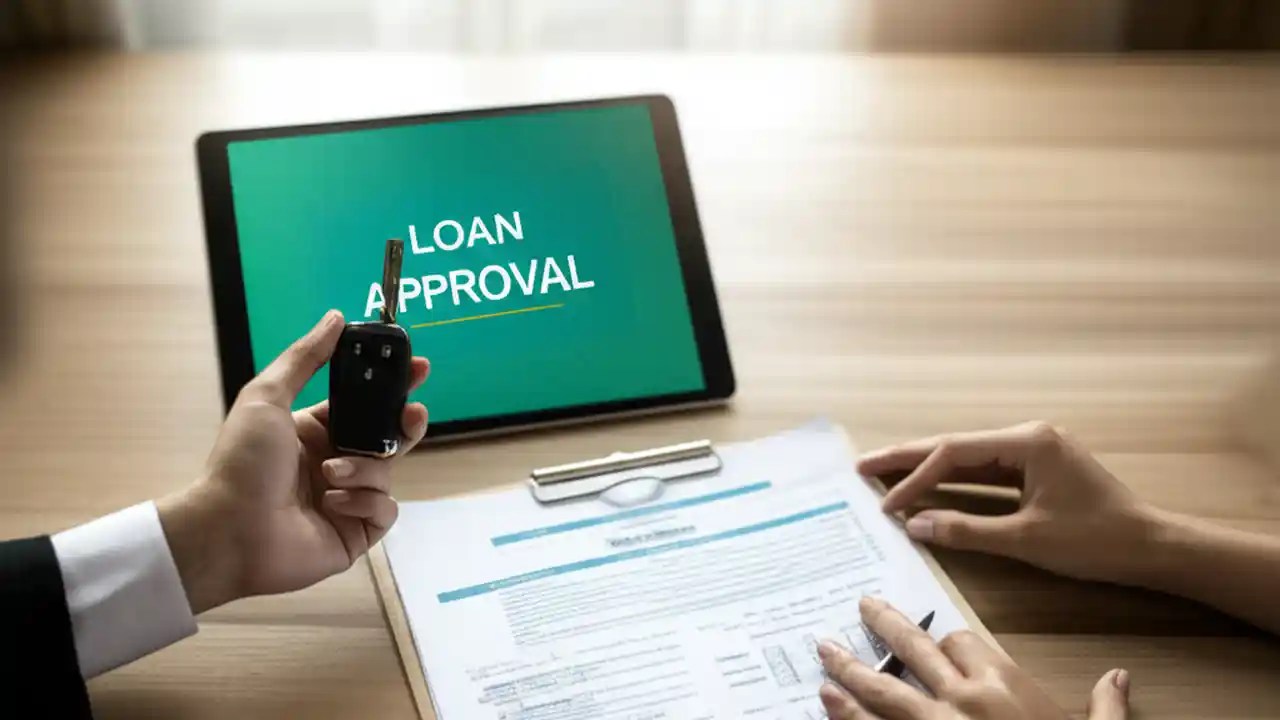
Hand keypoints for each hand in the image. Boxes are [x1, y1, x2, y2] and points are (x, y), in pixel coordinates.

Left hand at [157, 310, 429, 612]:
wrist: (230, 531)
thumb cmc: (243, 462)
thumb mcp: (267, 397)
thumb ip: (304, 357)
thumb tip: (336, 317)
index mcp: (317, 430)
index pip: (365, 403)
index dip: (392, 385)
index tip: (419, 367)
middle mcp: (336, 461)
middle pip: (388, 437)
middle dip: (406, 424)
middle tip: (413, 414)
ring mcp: (348, 499)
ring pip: (386, 472)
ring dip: (363, 468)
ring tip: (331, 474)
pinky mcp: (357, 532)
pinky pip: (384, 509)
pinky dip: (363, 502)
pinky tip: (334, 503)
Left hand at [817, 597, 1128, 719]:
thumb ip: (1105, 708)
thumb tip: (1117, 679)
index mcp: (1003, 686)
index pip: (963, 642)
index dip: (949, 640)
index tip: (940, 641)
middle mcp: (960, 699)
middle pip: (913, 649)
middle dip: (886, 625)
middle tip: (862, 607)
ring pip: (882, 688)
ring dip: (850, 670)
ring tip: (825, 654)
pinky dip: (846, 716)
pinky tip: (825, 702)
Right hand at [857, 422, 1157, 583]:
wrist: (1154, 548)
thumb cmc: (1098, 540)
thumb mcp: (1027, 539)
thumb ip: (967, 530)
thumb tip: (916, 524)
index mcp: (1027, 441)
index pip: (954, 453)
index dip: (915, 478)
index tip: (887, 503)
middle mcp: (1027, 437)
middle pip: (954, 446)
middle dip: (907, 458)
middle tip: (862, 468)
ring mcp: (1033, 452)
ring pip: (967, 458)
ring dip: (927, 470)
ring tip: (883, 476)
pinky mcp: (1036, 470)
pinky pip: (984, 473)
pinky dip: (953, 483)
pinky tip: (927, 490)